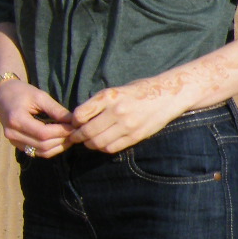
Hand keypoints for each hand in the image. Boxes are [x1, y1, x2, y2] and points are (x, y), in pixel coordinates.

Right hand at [0, 80, 74, 157]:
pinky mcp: (16, 144)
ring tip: (69, 138)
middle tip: (75, 133)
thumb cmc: (21, 92)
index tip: (73, 127)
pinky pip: (36, 152)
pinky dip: (50, 149)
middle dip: (62, 140)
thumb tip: (74, 122)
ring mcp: (13, 141)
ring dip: (58, 147)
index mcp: (16, 119)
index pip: (43, 133)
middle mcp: (12, 133)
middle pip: (43, 145)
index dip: (61, 132)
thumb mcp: (39, 96)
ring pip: (41, 152)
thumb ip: (56, 110)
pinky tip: (58, 141)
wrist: (3, 94)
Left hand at [68, 77, 193, 152]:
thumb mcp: (114, 91)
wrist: (165, 96)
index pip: (81, 114)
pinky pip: (113, 148)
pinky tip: (102, 143)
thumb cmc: (136, 91)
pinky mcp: (136, 136)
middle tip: (74, 137)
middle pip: (88, 131)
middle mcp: (116, 111)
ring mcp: (127, 125)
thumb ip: (98, 103)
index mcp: (108, 97)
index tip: (72, 124)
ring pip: (99, 143)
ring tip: (87, 141)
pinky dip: (103, 148)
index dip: (73, 122)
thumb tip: (80, 118)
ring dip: (90, 144)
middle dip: (78, 136)